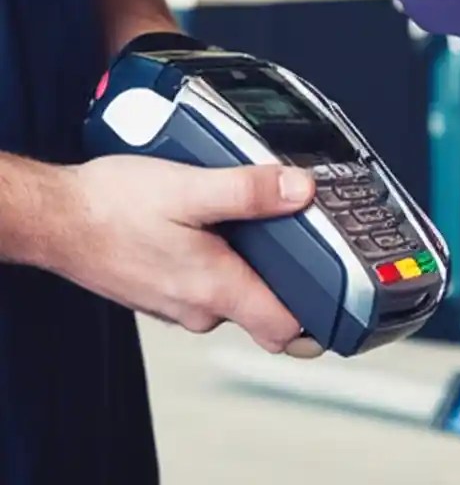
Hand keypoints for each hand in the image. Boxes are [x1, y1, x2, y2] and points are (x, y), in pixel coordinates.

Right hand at [41, 156, 322, 356]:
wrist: (51, 218)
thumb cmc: (109, 208)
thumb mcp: (190, 188)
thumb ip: (250, 191)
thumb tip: (302, 190)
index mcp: (216, 290)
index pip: (287, 332)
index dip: (324, 320)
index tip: (347, 302)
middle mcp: (199, 308)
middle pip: (268, 313)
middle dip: (294, 286)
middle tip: (313, 248)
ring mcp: (178, 302)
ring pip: (236, 297)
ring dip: (256, 271)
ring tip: (266, 230)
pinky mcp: (162, 289)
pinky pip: (208, 286)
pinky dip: (223, 265)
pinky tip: (219, 232)